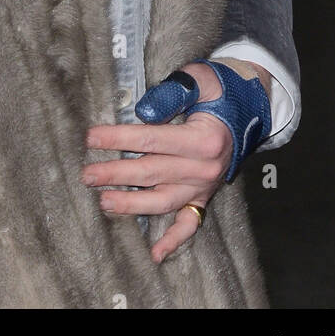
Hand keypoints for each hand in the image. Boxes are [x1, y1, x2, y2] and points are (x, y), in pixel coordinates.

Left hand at [82, 58, 271, 263]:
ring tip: (103, 202)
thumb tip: (143, 112)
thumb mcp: (200, 80)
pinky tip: (154, 254)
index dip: (118, 139)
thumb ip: (172, 94)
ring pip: (162, 202)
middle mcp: (204, 168)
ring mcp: (203, 187)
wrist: (248, 109)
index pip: (151, 140)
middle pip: (151, 174)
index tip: (91, 138)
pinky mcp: (203, 198)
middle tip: (86, 175)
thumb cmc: (218, 91)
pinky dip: (173, 241)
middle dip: (115, 174)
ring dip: (131, 205)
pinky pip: (189, 225)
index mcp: (203, 139)